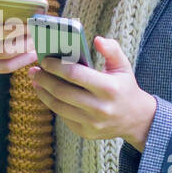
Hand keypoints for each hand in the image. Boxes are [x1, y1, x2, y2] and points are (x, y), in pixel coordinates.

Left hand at [28, 36, 156, 150]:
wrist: (137, 120)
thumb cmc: (125, 87)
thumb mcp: (123, 66)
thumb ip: (112, 49)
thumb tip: (97, 39)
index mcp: (109, 88)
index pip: (75, 75)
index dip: (56, 66)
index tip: (44, 60)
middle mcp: (100, 108)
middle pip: (62, 92)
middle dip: (44, 79)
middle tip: (34, 70)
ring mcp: (92, 123)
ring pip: (59, 106)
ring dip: (43, 93)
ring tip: (36, 81)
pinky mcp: (86, 133)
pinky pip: (63, 117)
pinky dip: (53, 104)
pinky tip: (47, 94)